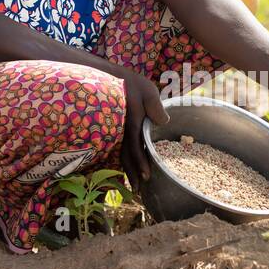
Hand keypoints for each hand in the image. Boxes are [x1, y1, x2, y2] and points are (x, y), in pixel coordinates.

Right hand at [121, 70, 169, 190]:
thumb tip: (163, 121)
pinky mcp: (115, 130)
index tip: (146, 176)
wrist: (105, 77)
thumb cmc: (128, 82)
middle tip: (138, 191)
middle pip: (126, 157)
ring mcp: (116, 131)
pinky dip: (124, 161)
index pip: (135, 147)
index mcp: (131, 123)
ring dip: (127, 171)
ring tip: (133, 186)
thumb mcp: (146, 89)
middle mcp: (121, 131)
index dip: (140, 163)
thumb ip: (154, 105)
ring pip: (121, 155)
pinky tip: (128, 170)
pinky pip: (118, 149)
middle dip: (132, 174)